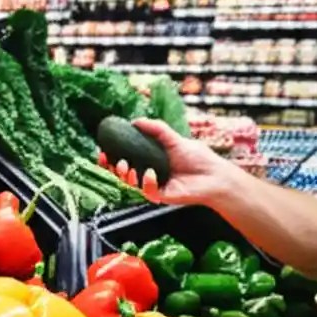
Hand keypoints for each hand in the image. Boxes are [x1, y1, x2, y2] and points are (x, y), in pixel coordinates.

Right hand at [101, 119, 230, 204]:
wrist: (214, 175)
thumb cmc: (198, 157)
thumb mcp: (174, 138)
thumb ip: (155, 129)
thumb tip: (135, 121)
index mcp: (150, 159)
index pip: (125, 159)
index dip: (111, 157)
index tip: (102, 151)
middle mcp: (149, 173)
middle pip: (122, 173)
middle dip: (113, 168)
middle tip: (112, 160)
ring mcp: (154, 186)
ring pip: (130, 184)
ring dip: (125, 175)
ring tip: (127, 167)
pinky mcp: (160, 196)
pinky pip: (146, 191)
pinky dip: (147, 182)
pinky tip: (152, 174)